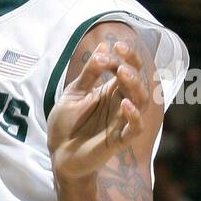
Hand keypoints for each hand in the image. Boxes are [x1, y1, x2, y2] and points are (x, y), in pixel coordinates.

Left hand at [47, 39, 147, 181]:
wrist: (58, 154)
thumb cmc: (66, 125)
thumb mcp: (73, 94)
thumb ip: (88, 73)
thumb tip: (103, 46)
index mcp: (111, 91)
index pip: (127, 69)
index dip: (125, 56)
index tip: (115, 46)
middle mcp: (120, 104)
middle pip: (138, 82)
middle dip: (132, 67)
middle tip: (119, 60)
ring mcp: (121, 121)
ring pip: (141, 101)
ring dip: (135, 86)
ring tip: (122, 73)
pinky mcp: (118, 140)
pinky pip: (135, 128)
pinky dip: (134, 117)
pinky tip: (125, 104)